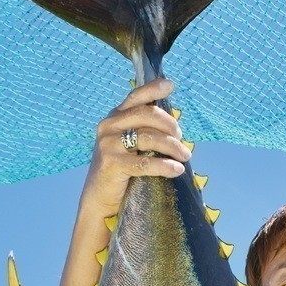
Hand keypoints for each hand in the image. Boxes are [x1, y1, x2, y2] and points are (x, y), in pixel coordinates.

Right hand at [82, 77, 191, 217]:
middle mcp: (109, 126)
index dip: (153, 89)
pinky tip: (177, 170)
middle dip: (170, 125)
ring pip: (149, 138)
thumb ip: (145, 131)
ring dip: (172, 147)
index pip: (135, 97)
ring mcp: (108, 144)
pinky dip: (165, 166)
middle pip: (146, 115)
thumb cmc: (121, 172)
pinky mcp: (112, 164)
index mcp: (115, 117)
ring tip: (185, 156)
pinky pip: (145, 163)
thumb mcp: (130, 145)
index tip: (170, 86)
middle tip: (181, 139)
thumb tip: (174, 126)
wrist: (100, 199)